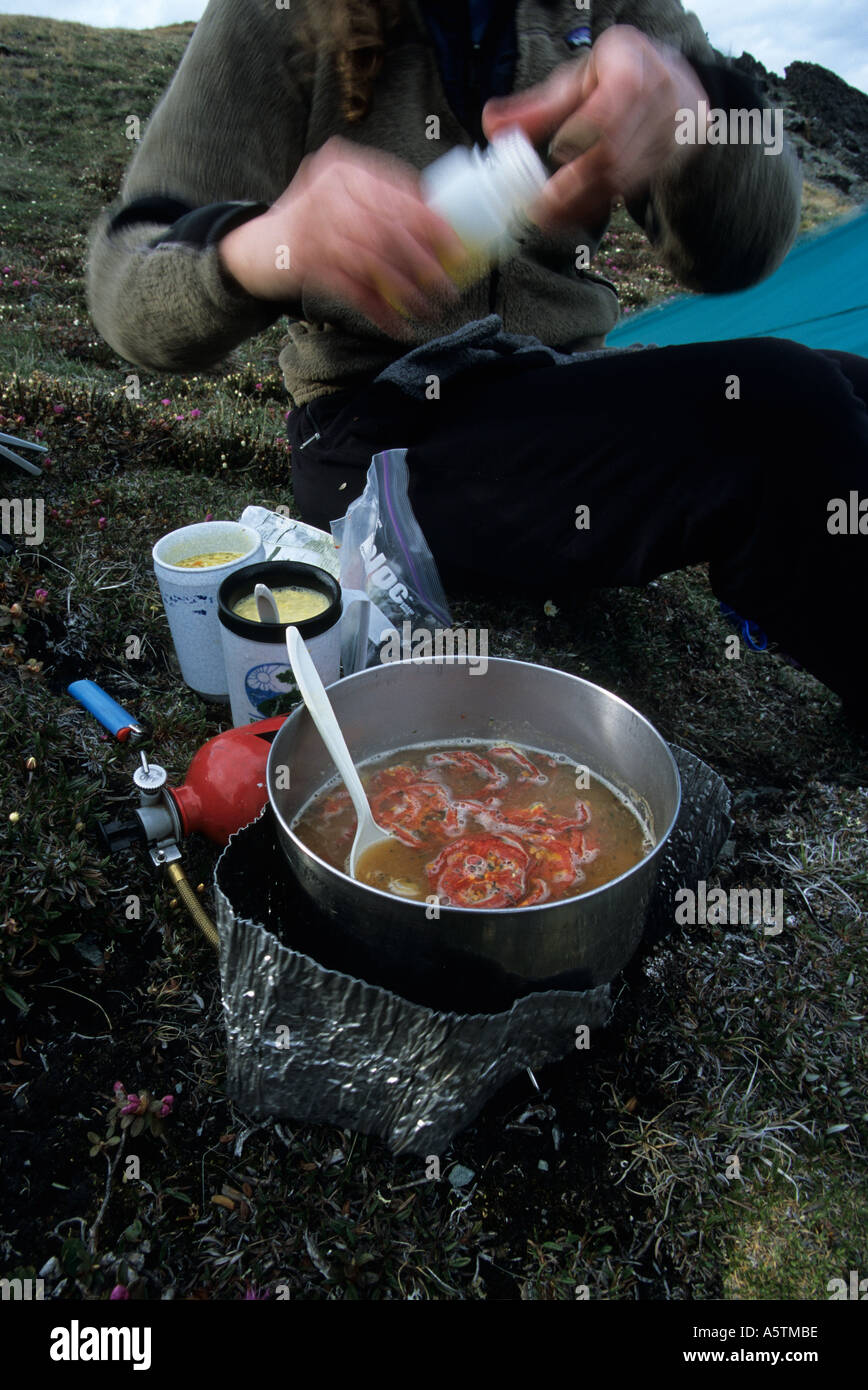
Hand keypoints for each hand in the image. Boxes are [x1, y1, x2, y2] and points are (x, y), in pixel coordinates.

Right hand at [218, 137, 467, 337]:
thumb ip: (383, 202)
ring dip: (406, 291)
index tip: (458, 246)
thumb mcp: (345, 196)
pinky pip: (352, 289)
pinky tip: (398, 324)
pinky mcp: (304, 263)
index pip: (398, 192)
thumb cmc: (316, 221)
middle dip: (425, 262)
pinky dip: (378, 310)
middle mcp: (327, 191)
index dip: (432, 221)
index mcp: (345, 167)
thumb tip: (443, 224)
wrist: (258, 245)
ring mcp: (313, 226)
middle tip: (449, 287)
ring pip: (373, 262)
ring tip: (429, 309)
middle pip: (389, 228)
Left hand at [483, 26, 707, 229]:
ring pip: (620, 179)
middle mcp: (656, 97)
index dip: (585, 129)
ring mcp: (664, 134)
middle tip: (538, 208)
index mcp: (630, 63)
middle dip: (574, 184)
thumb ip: (537, 107)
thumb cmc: (614, 80)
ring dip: (579, 204)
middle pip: (614, 150)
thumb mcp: (578, 81)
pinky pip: (624, 193)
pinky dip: (592, 208)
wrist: (676, 94)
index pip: (615, 98)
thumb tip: (491, 124)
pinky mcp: (660, 164)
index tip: (556, 152)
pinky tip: (566, 218)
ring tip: (544, 219)